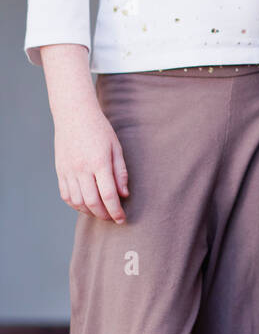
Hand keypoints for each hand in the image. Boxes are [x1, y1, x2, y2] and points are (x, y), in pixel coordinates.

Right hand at [54, 104, 128, 222]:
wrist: (74, 114)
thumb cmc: (99, 129)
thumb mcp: (116, 147)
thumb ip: (120, 172)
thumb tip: (124, 195)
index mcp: (99, 162)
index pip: (108, 194)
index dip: (116, 211)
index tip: (122, 219)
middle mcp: (82, 168)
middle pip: (92, 202)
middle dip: (104, 215)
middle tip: (113, 218)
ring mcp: (68, 170)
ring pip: (77, 202)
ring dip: (90, 212)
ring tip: (100, 212)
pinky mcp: (60, 171)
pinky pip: (66, 195)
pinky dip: (75, 205)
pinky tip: (85, 205)